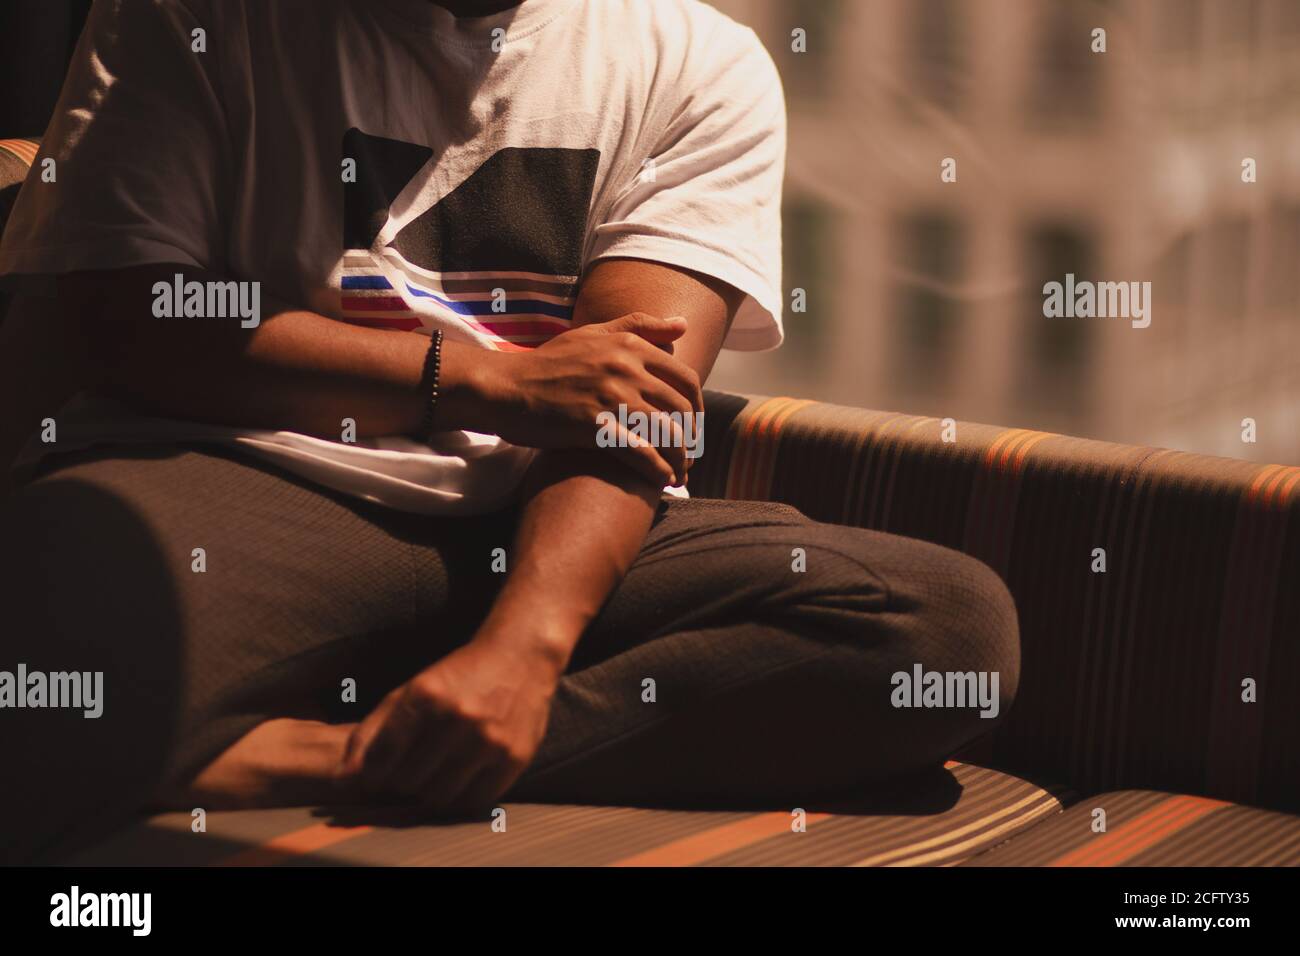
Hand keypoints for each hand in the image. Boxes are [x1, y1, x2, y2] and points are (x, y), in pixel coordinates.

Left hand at [338, 632, 561, 813]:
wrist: (519, 657)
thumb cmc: (458, 676)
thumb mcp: (412, 689)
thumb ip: (373, 731)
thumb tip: (344, 780)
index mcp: (426, 694)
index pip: (382, 757)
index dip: (373, 774)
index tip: (375, 776)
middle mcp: (458, 716)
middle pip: (408, 781)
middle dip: (402, 781)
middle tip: (411, 769)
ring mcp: (489, 738)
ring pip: (439, 796)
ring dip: (431, 791)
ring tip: (436, 773)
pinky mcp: (514, 757)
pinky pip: (473, 801)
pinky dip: (461, 797)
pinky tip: (461, 778)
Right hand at [476, 313, 703, 486]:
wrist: (504, 388)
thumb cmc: (548, 364)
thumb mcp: (593, 334)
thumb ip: (639, 327)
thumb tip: (683, 325)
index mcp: (630, 346)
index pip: (686, 380)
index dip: (697, 409)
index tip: (692, 428)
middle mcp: (625, 368)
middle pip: (681, 410)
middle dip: (691, 439)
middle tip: (688, 458)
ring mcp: (610, 396)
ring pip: (666, 433)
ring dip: (678, 459)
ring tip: (678, 474)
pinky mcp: (594, 425)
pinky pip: (640, 453)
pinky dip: (657, 470)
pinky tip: (661, 481)